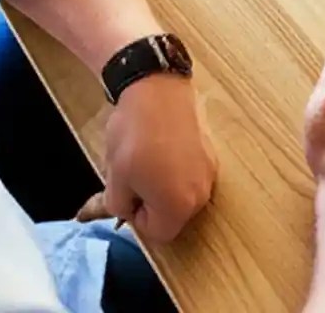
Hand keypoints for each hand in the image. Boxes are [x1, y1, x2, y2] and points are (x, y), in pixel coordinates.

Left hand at [103, 73, 218, 241]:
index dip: (136, 217)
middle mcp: (201, 194)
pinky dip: (175, 170)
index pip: (157, 234)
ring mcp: (209, 173)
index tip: (127, 192)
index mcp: (179, 206)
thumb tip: (125, 211)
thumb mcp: (114, 178)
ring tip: (147, 160)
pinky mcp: (210, 154)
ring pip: (181, 195)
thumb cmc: (133, 138)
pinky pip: (189, 175)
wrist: (158, 91)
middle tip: (133, 177)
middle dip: (151, 203)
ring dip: (163, 187)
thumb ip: (119, 206)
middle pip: (173, 216)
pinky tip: (161, 148)